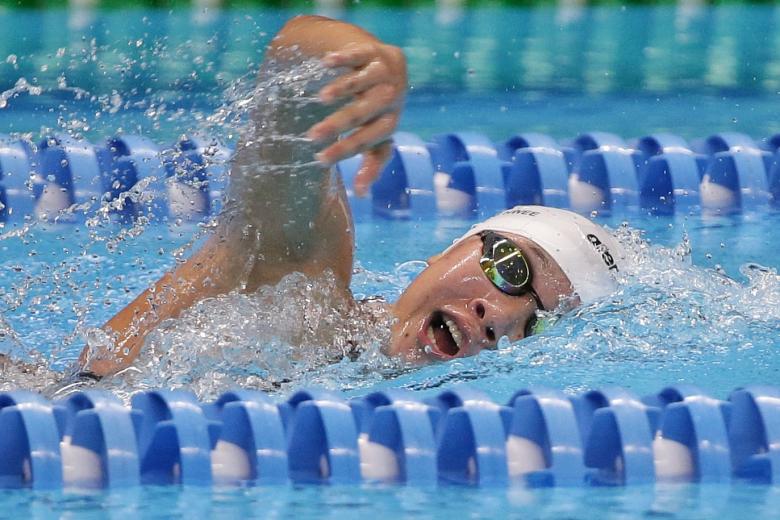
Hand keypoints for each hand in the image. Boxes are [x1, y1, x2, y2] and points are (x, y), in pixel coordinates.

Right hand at [307, 41, 406, 196]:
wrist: (387, 63)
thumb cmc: (378, 109)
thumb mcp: (378, 135)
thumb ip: (372, 162)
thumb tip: (361, 194)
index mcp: (390, 121)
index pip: (370, 139)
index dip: (346, 150)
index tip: (320, 159)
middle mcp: (391, 97)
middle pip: (363, 112)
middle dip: (338, 125)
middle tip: (312, 136)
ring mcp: (383, 72)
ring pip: (362, 81)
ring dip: (343, 90)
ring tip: (321, 99)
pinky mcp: (373, 51)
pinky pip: (359, 53)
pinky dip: (343, 58)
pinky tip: (326, 63)